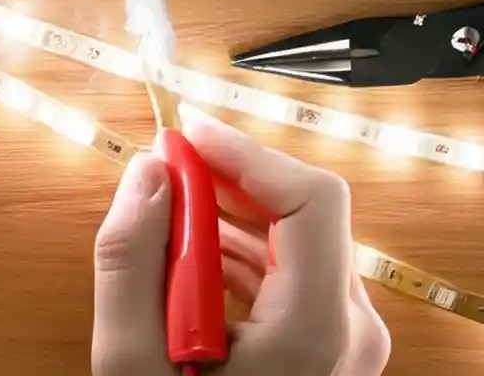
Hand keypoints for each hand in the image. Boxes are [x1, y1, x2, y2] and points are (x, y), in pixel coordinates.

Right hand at [91, 108, 389, 375]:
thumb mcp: (131, 364)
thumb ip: (131, 261)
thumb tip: (148, 172)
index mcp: (317, 333)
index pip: (313, 200)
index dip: (249, 152)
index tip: (188, 132)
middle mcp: (352, 330)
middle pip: (305, 212)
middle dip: (228, 180)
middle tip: (163, 167)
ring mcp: (348, 342)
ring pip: (297, 240)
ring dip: (229, 214)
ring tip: (163, 219)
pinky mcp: (332, 346)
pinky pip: (295, 271)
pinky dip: (243, 249)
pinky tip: (191, 256)